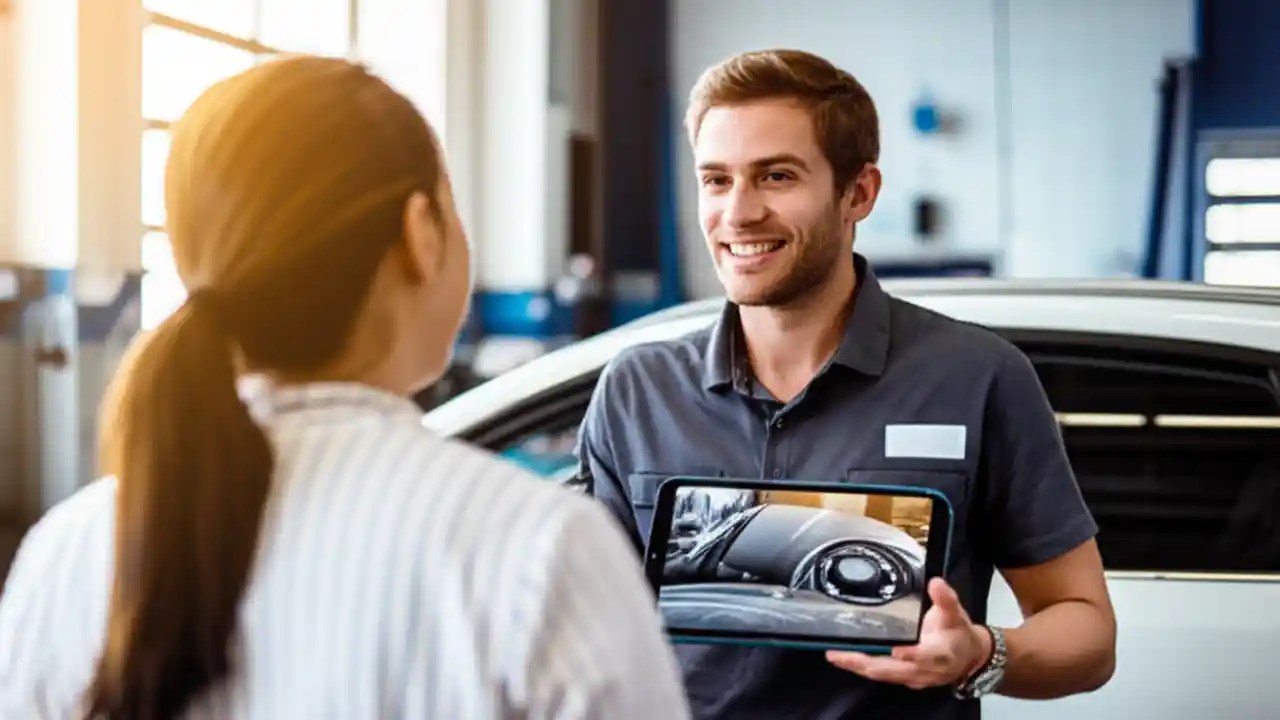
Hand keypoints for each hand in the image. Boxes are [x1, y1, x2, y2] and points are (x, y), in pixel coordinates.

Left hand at [826, 577, 991, 690]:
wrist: (969, 656)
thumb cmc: (958, 633)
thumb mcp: (955, 613)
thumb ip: (945, 598)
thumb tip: (935, 583)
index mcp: (941, 653)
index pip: (926, 656)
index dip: (912, 655)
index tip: (896, 650)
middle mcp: (926, 670)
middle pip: (893, 670)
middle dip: (866, 662)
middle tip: (841, 654)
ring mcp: (915, 677)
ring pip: (883, 674)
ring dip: (859, 667)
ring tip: (836, 656)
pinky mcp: (906, 679)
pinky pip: (882, 675)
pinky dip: (864, 669)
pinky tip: (847, 660)